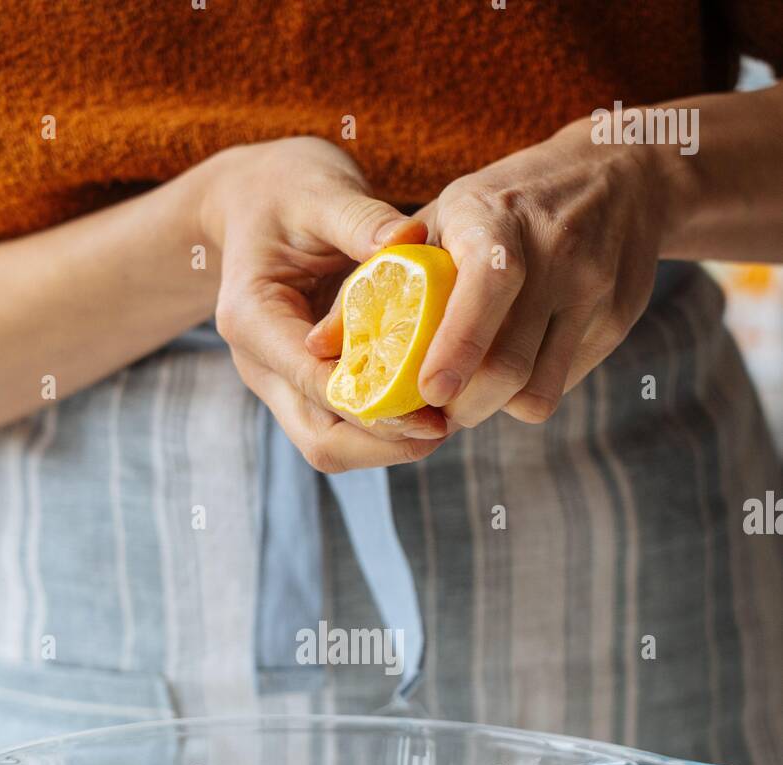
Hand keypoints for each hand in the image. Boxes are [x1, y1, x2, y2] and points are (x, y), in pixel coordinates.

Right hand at [200, 137, 446, 471]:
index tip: (431, 415)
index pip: (317, 385)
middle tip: (445, 428)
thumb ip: (362, 218)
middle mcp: (259, 364)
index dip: (375, 408)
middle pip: (321, 439)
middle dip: (383, 444)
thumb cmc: (285, 188)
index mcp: (252, 319)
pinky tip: (426, 406)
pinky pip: (342, 426)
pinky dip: (383, 427)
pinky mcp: (303, 386)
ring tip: (443, 423)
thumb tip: (411, 240)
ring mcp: (279, 381)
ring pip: (331, 446)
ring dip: (386, 445)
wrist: (251, 199)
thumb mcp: (320, 190)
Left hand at [410, 119, 665, 426]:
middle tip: (435, 413)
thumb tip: (320, 345)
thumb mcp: (443, 217)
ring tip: (470, 395)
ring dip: (494, 409)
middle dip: (464, 406)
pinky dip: (527, 392)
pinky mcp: (618, 319)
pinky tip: (514, 369)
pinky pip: (562, 384)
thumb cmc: (503, 203)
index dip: (456, 349)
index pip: (487, 288)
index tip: (428, 391)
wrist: (621, 173)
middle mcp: (556, 251)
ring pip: (538, 389)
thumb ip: (380, 280)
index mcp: (500, 218)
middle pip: (508, 364)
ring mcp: (594, 288)